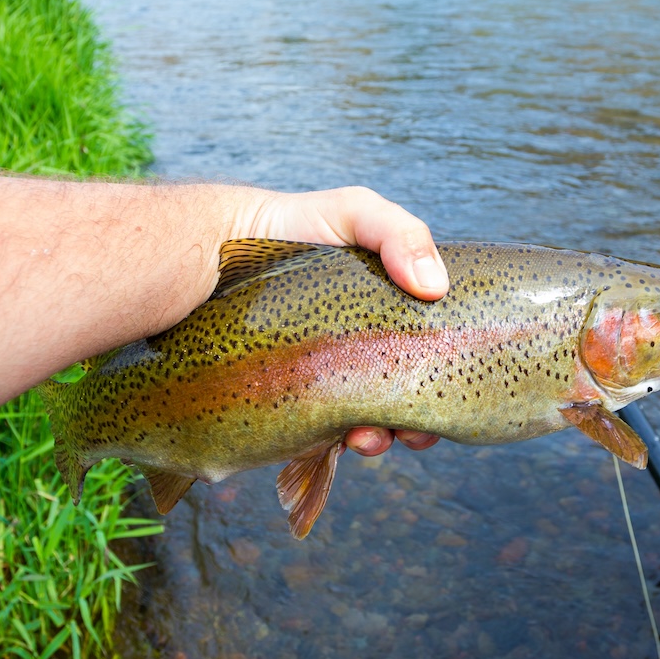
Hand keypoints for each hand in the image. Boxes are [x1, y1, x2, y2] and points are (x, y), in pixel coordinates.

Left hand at [230, 186, 448, 456]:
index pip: (431, 356)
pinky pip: (322, 439)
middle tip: (407, 430)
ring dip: (379, 439)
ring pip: (367, 427)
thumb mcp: (355, 213)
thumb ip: (402, 233)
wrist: (216, 251)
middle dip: (414, 425)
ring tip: (365, 437)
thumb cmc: (293, 227)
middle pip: (404, 401)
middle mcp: (363, 354)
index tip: (442, 392)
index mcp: (390, 318)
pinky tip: (337, 439)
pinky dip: (336, 445)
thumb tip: (434, 288)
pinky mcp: (292, 404)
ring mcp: (327, 382)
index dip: (443, 379)